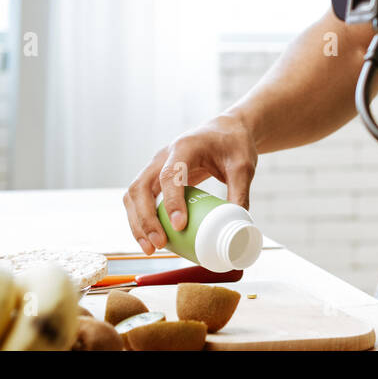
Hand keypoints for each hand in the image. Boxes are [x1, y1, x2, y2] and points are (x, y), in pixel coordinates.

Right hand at [122, 113, 257, 254]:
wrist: (226, 130)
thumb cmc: (234, 144)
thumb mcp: (244, 167)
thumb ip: (240, 194)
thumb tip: (237, 228)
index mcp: (186, 147)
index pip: (171, 174)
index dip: (172, 200)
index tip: (179, 225)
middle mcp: (164, 155)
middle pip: (141, 186)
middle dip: (145, 219)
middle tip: (159, 244)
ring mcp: (156, 165)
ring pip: (134, 194)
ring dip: (138, 223)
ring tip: (151, 249)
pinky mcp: (156, 177)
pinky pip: (139, 198)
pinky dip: (140, 219)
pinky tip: (151, 239)